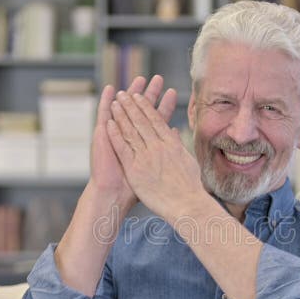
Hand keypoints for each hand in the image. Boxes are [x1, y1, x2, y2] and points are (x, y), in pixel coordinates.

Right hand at [89, 75, 176, 206]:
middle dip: (151, 94)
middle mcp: (131, 135)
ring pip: (125, 108)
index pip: (157, 120)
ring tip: (139, 79)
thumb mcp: (157, 164)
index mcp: (145, 143)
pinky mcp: (102, 134)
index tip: (173, 92)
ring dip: (132, 93)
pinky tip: (111, 88)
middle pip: (143, 111)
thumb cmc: (138, 186)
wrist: (115, 193)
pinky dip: (106, 100)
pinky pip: (103, 114)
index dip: (164, 106)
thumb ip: (166, 148)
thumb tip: (177, 133)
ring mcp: (116, 133)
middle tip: (158, 78)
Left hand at [106, 91, 207, 223]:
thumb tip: (174, 133)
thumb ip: (178, 145)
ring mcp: (146, 157)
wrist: (187, 204)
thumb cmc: (190, 187)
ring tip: (115, 103)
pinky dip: (116, 135)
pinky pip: (123, 148)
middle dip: (131, 105)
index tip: (138, 96)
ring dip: (122, 115)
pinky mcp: (136, 169)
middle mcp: (159, 146)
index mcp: (171, 143)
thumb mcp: (188, 161)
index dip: (145, 106)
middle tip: (123, 93)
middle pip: (141, 121)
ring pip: (131, 131)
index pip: (155, 119)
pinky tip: (109, 124)